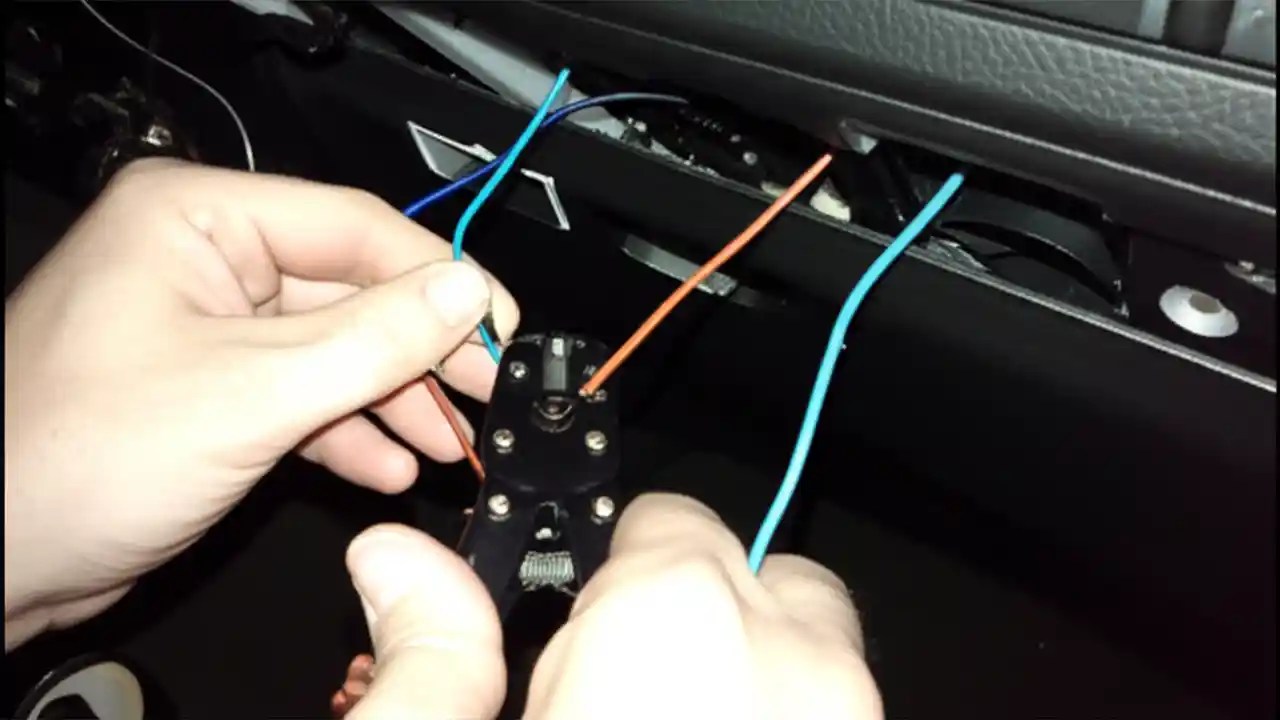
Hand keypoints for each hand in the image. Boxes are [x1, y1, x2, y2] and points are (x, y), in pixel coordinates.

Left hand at [3, 159, 518, 649]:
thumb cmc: (64, 460)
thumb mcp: (251, 392)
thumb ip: (371, 340)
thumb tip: (464, 295)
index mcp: (196, 219)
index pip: (354, 227)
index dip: (437, 279)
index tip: (499, 327)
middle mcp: (203, 263)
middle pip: (351, 292)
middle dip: (420, 353)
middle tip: (484, 390)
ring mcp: (207, 331)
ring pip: (334, 351)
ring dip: (395, 400)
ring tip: (448, 443)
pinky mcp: (210, 393)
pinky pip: (301, 397)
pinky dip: (349, 431)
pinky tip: (390, 467)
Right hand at [335, 493, 881, 718]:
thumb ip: (431, 650)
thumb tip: (393, 563)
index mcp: (677, 620)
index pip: (664, 520)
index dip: (610, 573)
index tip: (582, 625)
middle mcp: (797, 663)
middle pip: (763, 576)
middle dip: (703, 613)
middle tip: (630, 691)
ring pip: (817, 654)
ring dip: (756, 676)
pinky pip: (842, 714)